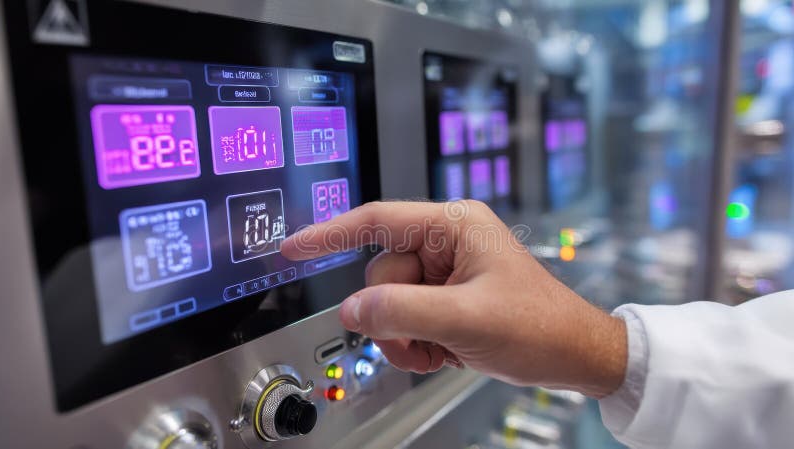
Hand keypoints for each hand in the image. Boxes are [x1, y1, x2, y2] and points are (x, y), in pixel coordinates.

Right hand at [281, 200, 626, 397]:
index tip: (293, 247)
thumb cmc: (540, 326)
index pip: (376, 222)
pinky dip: (415, 344)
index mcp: (454, 226)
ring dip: (404, 336)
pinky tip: (445, 352)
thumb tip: (352, 309)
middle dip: (392, 316)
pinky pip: (404, 319)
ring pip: (389, 303)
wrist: (574, 356)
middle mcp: (447, 243)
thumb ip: (403, 311)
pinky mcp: (447, 299)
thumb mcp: (467, 319)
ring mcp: (446, 273)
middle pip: (380, 275)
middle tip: (421, 340)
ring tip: (440, 349)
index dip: (329, 234)